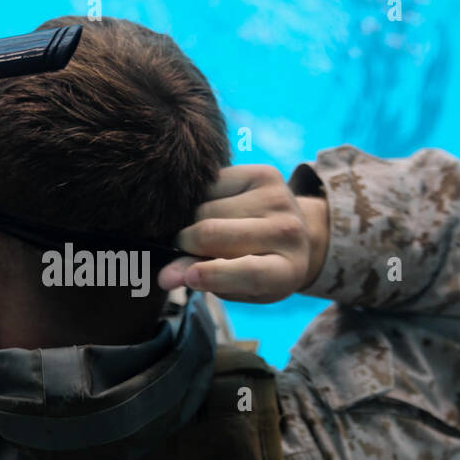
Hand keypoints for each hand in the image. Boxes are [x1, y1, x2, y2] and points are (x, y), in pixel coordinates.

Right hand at [158, 164, 329, 303]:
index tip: (188, 277)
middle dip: (186, 242)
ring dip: (192, 220)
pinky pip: (210, 184)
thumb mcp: (235, 286)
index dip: (213, 275)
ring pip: (205, 208)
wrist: (293, 235)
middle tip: (184, 247)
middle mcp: (287, 232)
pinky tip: (212, 206)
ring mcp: (277, 198)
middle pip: (213, 233)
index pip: (250, 272)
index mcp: (286, 271)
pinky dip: (201, 198)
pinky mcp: (265, 173)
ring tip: (203, 227)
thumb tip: (165, 277)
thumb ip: (203, 282)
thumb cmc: (257, 269)